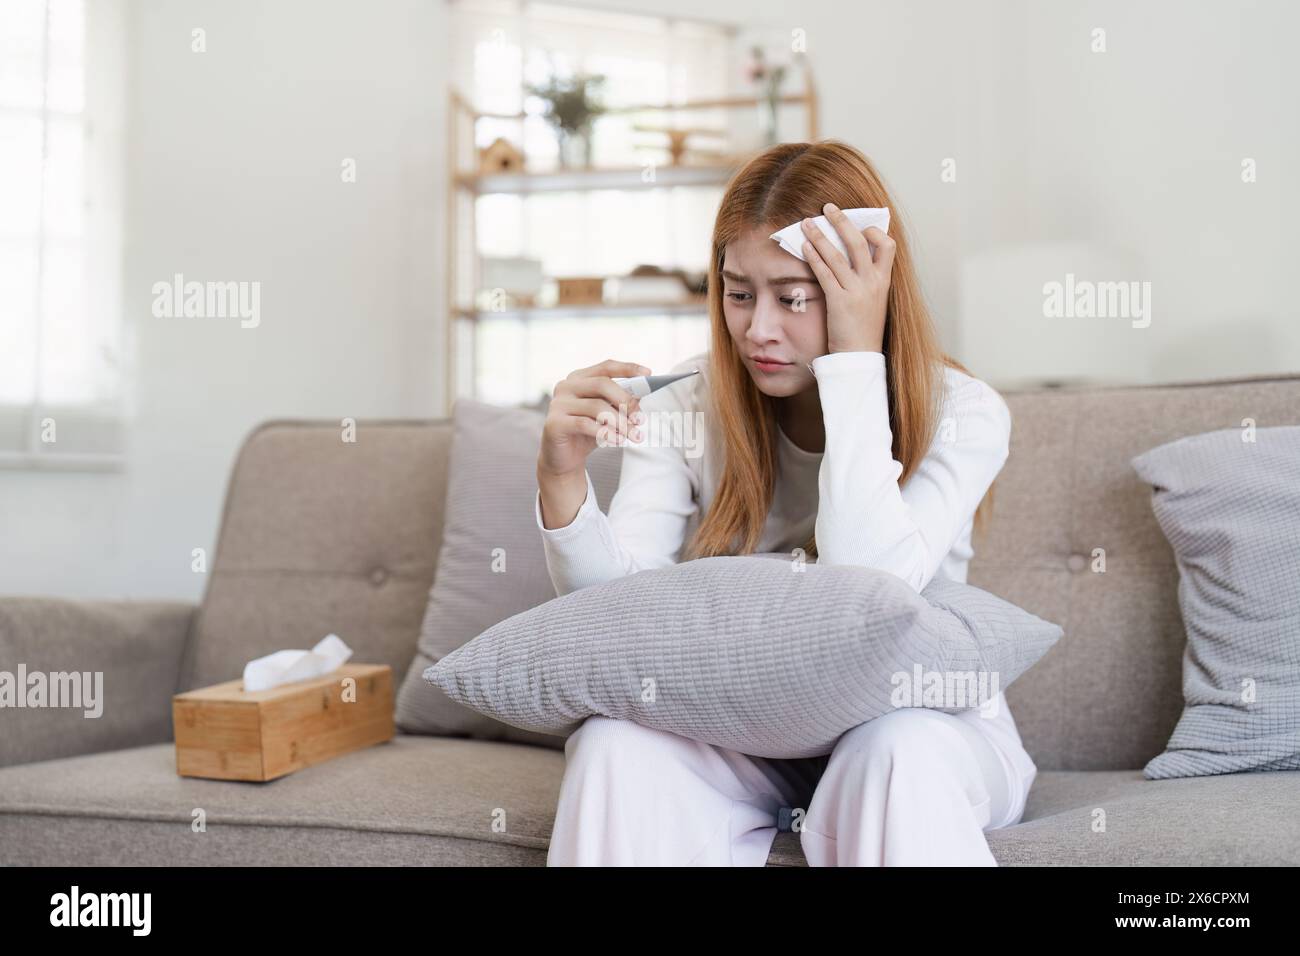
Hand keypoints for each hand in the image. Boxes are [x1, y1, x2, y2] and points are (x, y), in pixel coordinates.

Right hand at [537, 359, 647, 478]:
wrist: (564, 459)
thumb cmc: (588, 433)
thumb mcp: (607, 414)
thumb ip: (619, 402)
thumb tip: (641, 395)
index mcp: (579, 378)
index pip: (606, 367)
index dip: (628, 369)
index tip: (648, 374)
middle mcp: (566, 386)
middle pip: (602, 384)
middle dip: (625, 401)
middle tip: (640, 418)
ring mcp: (558, 403)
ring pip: (596, 407)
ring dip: (620, 422)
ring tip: (633, 435)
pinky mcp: (554, 422)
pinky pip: (585, 424)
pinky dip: (606, 432)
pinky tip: (618, 440)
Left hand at [800, 202, 895, 353]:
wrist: (860, 358)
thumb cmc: (863, 332)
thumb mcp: (873, 302)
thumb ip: (867, 282)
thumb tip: (852, 262)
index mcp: (884, 282)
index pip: (888, 245)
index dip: (875, 231)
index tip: (861, 225)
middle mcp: (873, 283)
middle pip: (859, 242)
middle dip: (843, 220)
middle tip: (828, 207)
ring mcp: (857, 291)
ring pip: (839, 254)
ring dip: (821, 234)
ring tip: (807, 222)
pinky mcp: (839, 301)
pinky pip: (825, 273)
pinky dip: (814, 256)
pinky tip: (804, 246)